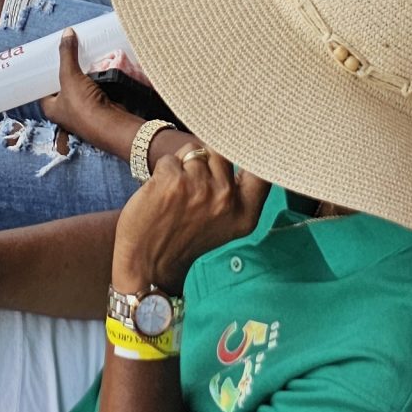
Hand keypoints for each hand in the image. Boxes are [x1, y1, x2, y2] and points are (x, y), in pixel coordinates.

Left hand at [40, 30, 133, 155]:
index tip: (49, 58)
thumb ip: (67, 54)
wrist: (111, 124)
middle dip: (67, 70)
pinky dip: (95, 79)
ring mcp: (82, 110)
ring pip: (79, 87)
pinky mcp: (98, 107)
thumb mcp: (69, 76)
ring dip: (82, 74)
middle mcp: (64, 111)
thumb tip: (67, 32)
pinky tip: (96, 65)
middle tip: (67, 52)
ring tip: (81, 54)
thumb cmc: (82, 105)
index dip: (44, 73)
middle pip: (63, 85)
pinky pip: (94, 89)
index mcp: (51, 108)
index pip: (43, 87)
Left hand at [111, 146, 267, 296]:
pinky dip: (161, 172)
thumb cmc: (185, 239)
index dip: (253, 150)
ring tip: (176, 195)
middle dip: (204, 159)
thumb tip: (243, 144)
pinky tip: (160, 195)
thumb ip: (238, 190)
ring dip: (181, 165)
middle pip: (220, 150)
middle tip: (192, 187)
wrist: (148, 266)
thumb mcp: (226, 223)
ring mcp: (201, 188)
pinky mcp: (173, 182)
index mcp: (245, 213)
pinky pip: (169, 159)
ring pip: (193, 151)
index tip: (244, 145)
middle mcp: (227, 199)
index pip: (262, 169)